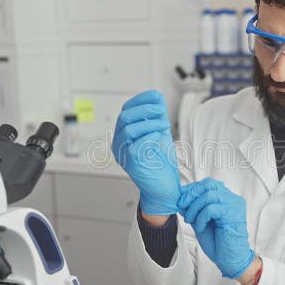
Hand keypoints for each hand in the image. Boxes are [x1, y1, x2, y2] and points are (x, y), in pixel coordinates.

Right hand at [112, 90, 180, 214]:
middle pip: (125, 117)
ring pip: (129, 129)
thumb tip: (157, 96)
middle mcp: (119, 143)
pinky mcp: (130, 163)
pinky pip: (136, 145)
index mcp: (124, 134)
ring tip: (164, 125)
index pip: (126, 110)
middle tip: (161, 111)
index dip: (141, 100)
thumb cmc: (161, 163)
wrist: (165, 187)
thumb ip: (157, 116)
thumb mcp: (160, 132)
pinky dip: (150, 137)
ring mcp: (122, 153)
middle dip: (145, 110)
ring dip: (150, 123)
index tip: (156, 97)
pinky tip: (160, 137)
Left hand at [178, 178, 254, 278]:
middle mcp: (232, 199)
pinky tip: (200, 227)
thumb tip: (180, 199)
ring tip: (191, 220)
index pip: (208, 184)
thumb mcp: (200, 221)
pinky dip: (201, 218)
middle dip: (191, 195)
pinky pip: (211, 209)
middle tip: (182, 207)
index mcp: (226, 199)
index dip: (192, 189)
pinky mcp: (233, 214)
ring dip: (194, 208)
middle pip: (209, 185)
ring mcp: (234, 205)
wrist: (230, 259)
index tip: (181, 199)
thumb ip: (193, 209)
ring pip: (209, 195)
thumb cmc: (219, 243)